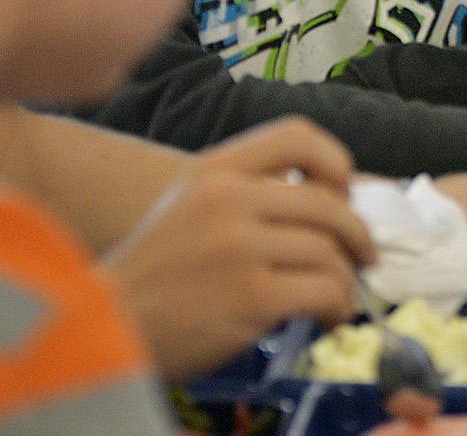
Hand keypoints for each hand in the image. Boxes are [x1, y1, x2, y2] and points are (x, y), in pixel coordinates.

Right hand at [103, 118, 376, 380]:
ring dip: (345, 280)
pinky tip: (328, 318)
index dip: (334, 160)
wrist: (106, 331)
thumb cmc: (152, 276)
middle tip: (361, 256)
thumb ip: (244, 195)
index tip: (344, 191)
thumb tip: (327, 201)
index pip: (296, 135)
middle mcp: (228, 201)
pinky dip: (338, 306)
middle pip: (327, 203)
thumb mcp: (187, 208)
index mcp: (213, 172)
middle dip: (355, 233)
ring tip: (337, 298)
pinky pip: (325, 291)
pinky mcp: (253, 297)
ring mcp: (241, 248)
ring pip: (330, 251)